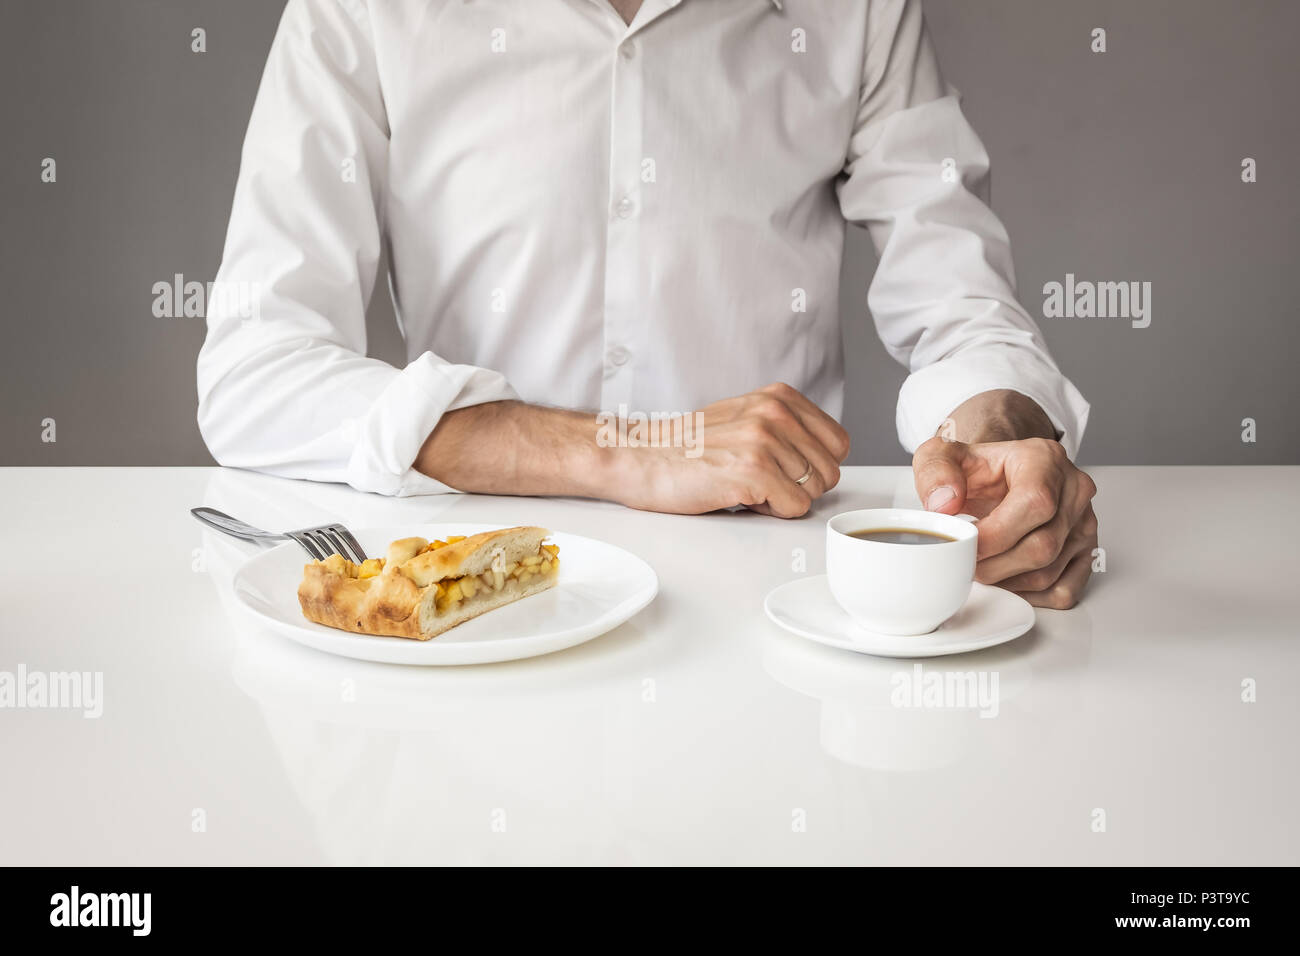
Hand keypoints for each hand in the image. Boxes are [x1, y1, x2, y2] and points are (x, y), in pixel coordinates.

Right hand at [623, 382, 850, 517]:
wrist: (642, 457)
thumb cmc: (689, 447)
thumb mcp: (745, 417)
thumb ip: (787, 427)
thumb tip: (828, 455)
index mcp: (779, 397)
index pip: (838, 442)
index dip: (813, 465)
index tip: (781, 468)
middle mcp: (776, 412)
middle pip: (829, 471)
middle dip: (799, 485)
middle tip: (758, 480)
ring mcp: (766, 440)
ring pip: (813, 492)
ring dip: (781, 498)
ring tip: (744, 484)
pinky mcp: (754, 470)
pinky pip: (794, 507)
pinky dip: (770, 511)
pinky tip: (739, 495)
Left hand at [912, 435, 1098, 607]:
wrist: (1000, 474)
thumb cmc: (977, 468)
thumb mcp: (943, 454)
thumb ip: (936, 471)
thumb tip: (944, 504)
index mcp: (1045, 460)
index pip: (1034, 503)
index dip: (996, 534)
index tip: (965, 544)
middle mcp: (1074, 490)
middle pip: (1043, 545)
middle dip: (994, 564)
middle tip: (967, 562)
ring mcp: (1084, 523)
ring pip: (1050, 572)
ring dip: (1007, 582)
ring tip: (981, 568)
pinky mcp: (1086, 551)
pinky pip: (1064, 589)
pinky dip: (1029, 596)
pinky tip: (1005, 579)